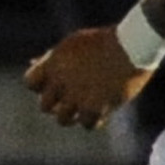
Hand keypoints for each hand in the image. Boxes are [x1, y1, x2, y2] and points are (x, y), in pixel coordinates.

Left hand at [25, 28, 154, 129]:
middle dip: (57, 104)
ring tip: (85, 110)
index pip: (31, 83)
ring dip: (73, 116)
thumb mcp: (74, 43)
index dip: (41, 86)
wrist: (133, 44)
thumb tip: (34, 63)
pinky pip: (88, 124)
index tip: (54, 84)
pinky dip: (94, 121)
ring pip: (63, 120)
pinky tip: (102, 113)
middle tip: (72, 100)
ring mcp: (78, 96)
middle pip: (45, 106)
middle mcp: (61, 83)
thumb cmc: (105, 40)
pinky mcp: (97, 107)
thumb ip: (54, 56)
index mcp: (53, 65)